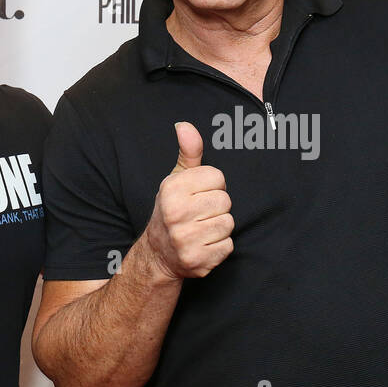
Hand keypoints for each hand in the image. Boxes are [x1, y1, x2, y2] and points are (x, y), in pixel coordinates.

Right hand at [142, 122, 233, 278]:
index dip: (213, 186)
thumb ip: (188, 152)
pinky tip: (203, 245)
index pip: (217, 177)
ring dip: (219, 227)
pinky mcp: (197, 261)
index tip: (199, 195)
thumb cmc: (173, 210)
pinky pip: (227, 246)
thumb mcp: (177, 179)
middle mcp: (175, 214)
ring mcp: (185, 240)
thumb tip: (184, 125)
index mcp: (171, 189)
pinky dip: (219, 247)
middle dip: (217, 207)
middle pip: (225, 201)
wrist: (159, 254)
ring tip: (201, 229)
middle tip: (200, 214)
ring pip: (228, 224)